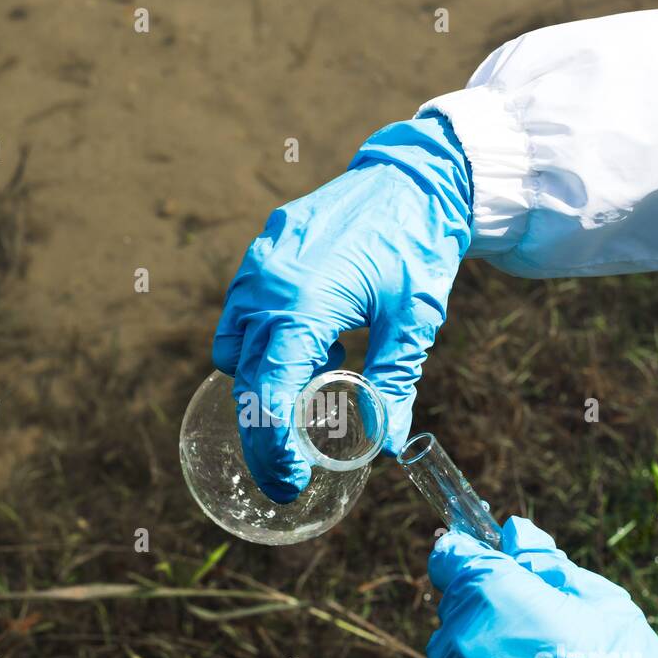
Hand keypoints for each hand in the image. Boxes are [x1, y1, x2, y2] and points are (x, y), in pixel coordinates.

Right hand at [211, 113, 471, 502]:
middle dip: (263, 431)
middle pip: (246, 379)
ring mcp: (259, 265)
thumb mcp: (415, 321)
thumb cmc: (419, 245)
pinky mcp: (263, 254)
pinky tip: (315, 346)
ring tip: (321, 385)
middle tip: (287, 473)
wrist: (417, 177)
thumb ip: (394, 382)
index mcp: (304, 301)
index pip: (270, 391)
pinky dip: (265, 344)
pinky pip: (243, 315)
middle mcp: (268, 283)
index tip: (289, 480)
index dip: (274, 445)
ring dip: (265, 382)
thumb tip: (387, 442)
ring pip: (238, 348)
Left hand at [427, 517, 657, 657]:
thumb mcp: (595, 597)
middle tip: (538, 629)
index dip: (469, 558)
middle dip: (486, 611)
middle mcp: (464, 643)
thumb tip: (513, 532)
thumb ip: (543, 562)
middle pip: (455, 612)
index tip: (488, 563)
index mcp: (491, 596)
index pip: (449, 559)